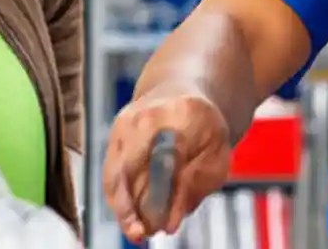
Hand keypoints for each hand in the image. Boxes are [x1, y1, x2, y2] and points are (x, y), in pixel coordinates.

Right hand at [102, 92, 231, 243]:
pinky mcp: (113, 136)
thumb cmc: (204, 125)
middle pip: (131, 168)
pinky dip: (119, 199)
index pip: (167, 159)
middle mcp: (144, 116)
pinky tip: (131, 217)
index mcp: (179, 113)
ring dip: (122, 208)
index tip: (168, 224)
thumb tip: (171, 220)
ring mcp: (124, 125)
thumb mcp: (217, 151)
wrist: (181, 92)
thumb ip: (199, 183)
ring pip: (114, 176)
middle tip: (142, 234)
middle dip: (132, 208)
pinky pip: (110, 175)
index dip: (165, 196)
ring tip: (136, 232)